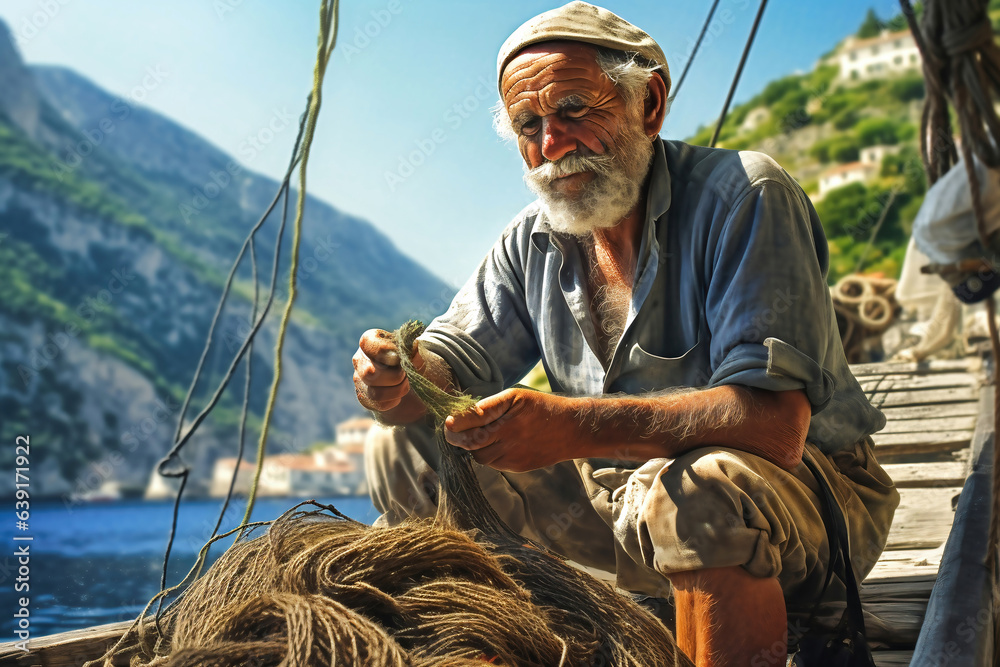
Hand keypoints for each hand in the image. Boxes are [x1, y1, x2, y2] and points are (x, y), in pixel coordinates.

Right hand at [352, 328, 415, 411]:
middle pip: (370, 373)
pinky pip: (379, 404)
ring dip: (397, 390)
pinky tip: (399, 395)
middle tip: (406, 374)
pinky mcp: (363, 398)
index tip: (399, 358)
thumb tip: (413, 348)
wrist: (414, 383)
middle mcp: (360, 359)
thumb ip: (414, 351)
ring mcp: (359, 379)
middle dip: (395, 376)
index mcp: (370, 341)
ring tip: (406, 384)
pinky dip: (394, 401)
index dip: (385, 352)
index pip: (368, 343)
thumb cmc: (413, 362)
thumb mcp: (417, 353)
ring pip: (375, 392)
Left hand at [443, 388, 581, 471]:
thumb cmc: (542, 407)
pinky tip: (499, 442)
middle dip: (460, 439)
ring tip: (483, 433)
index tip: (448, 423)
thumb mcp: (516, 396)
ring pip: (481, 457)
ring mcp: (513, 458)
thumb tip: (461, 415)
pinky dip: (491, 453)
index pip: (470, 429)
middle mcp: (508, 442)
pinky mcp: (518, 467)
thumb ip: (488, 406)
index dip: (454, 427)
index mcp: (505, 422)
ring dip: (476, 447)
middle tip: (455, 430)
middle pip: (471, 446)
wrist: (571, 429)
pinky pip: (495, 463)